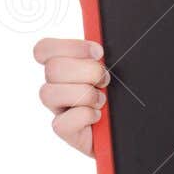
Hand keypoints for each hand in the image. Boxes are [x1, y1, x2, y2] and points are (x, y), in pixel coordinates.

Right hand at [33, 36, 109, 156]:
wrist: (129, 130)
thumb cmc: (119, 99)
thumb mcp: (114, 72)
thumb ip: (100, 57)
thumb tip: (99, 42)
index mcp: (64, 67)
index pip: (44, 49)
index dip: (70, 47)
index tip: (99, 53)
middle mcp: (56, 87)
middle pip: (52, 69)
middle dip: (87, 72)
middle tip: (105, 81)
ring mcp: (58, 109)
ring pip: (49, 93)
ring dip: (84, 95)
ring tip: (102, 101)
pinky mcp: (65, 131)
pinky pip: (62, 123)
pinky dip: (84, 117)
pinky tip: (98, 117)